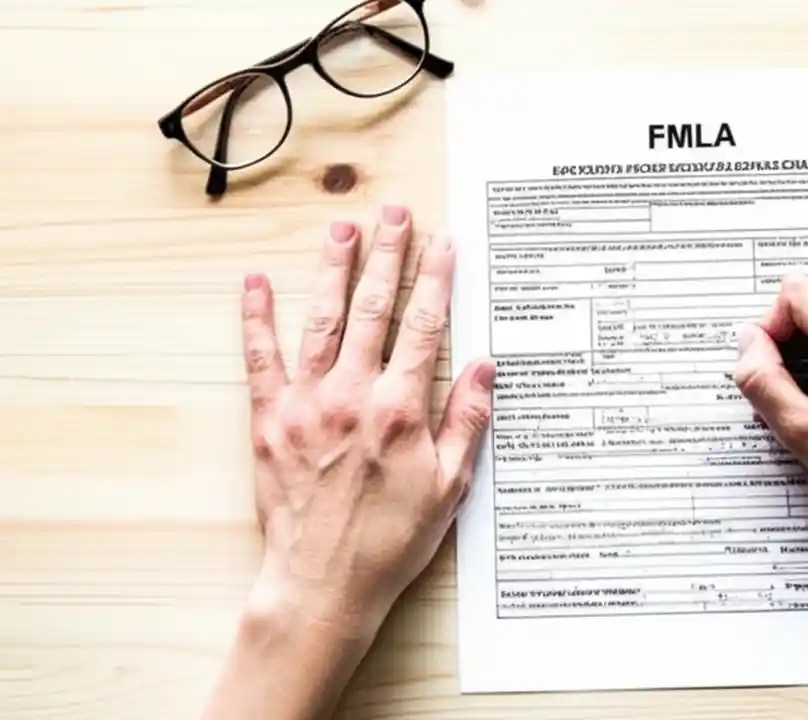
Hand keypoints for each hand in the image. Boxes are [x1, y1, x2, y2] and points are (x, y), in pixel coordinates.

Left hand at [239, 205, 493, 638]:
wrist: (323, 584)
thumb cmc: (391, 542)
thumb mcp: (449, 488)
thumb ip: (467, 422)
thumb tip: (485, 369)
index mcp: (400, 411)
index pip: (425, 328)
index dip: (436, 279)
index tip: (445, 243)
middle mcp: (351, 396)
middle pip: (373, 310)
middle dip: (386, 255)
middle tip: (393, 213)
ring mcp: (306, 405)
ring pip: (321, 321)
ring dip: (332, 270)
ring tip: (341, 229)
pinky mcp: (269, 422)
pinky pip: (260, 359)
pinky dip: (256, 319)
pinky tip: (255, 283)